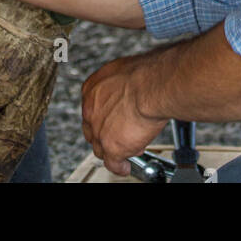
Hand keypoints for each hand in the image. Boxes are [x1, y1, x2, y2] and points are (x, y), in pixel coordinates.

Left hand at [81, 54, 166, 176]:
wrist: (150, 86)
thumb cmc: (144, 75)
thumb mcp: (123, 73)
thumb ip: (119, 86)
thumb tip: (127, 89)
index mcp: (92, 90)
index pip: (92, 109)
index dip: (104, 116)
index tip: (112, 119)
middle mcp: (90, 110)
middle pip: (92, 129)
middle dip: (105, 133)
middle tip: (119, 134)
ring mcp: (99, 130)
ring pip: (100, 147)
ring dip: (112, 150)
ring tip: (125, 150)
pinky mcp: (111, 147)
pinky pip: (113, 163)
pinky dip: (119, 167)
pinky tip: (125, 167)